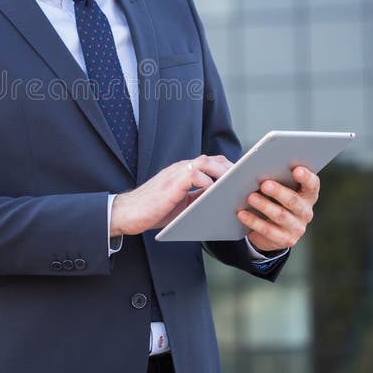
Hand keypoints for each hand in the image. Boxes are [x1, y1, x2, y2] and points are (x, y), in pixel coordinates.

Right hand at [110, 155, 233, 236]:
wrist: (128, 213)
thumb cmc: (153, 210)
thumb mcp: (182, 203)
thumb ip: (198, 196)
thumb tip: (220, 198)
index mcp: (184, 172)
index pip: (211, 163)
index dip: (228, 168)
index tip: (243, 177)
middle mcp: (181, 168)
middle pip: (213, 159)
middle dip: (231, 168)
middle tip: (245, 180)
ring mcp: (175, 173)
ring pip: (205, 163)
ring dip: (223, 173)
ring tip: (235, 184)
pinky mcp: (171, 183)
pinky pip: (194, 175)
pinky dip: (207, 182)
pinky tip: (214, 192)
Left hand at [237, 166, 319, 253]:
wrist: (273, 228)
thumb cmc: (273, 199)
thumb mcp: (278, 187)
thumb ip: (275, 176)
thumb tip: (259, 163)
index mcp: (307, 194)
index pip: (312, 184)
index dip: (306, 177)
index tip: (296, 169)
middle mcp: (306, 211)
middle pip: (294, 201)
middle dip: (279, 191)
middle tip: (264, 183)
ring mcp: (297, 227)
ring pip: (281, 216)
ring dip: (265, 206)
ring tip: (250, 197)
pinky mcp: (285, 240)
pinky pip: (268, 231)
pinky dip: (253, 221)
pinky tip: (241, 213)